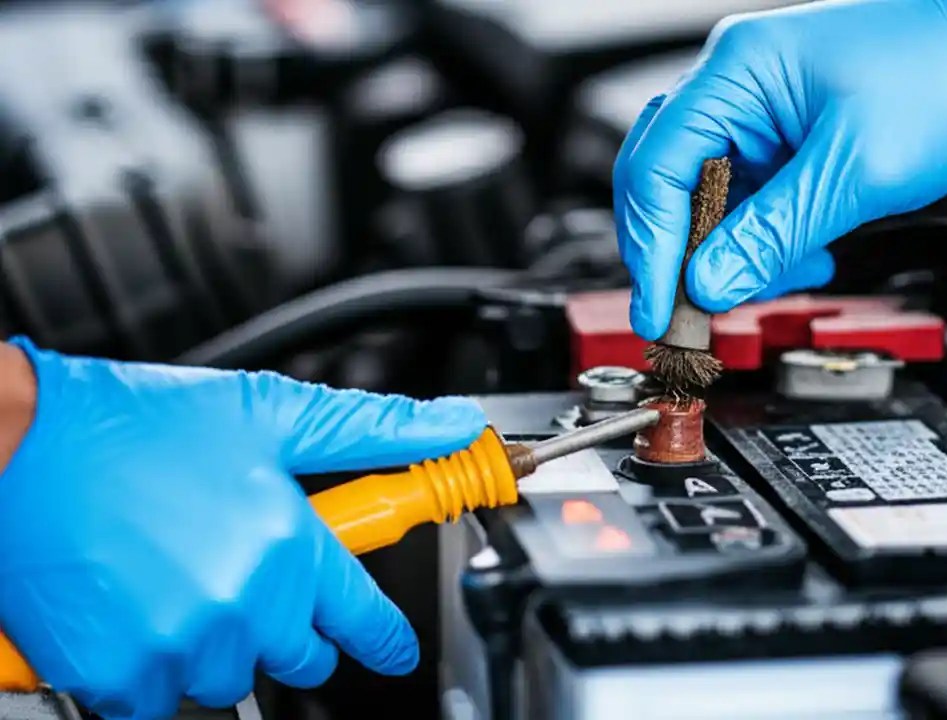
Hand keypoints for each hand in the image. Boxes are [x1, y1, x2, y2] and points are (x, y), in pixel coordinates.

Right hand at [0, 337, 485, 718]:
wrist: (14, 446)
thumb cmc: (135, 424)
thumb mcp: (270, 412)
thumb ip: (376, 430)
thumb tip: (456, 427)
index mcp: (289, 546)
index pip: (364, 620)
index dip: (384, 635)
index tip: (392, 647)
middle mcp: (240, 606)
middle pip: (299, 657)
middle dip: (289, 624)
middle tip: (250, 573)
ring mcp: (175, 649)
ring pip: (227, 678)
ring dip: (217, 643)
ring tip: (179, 576)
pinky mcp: (111, 675)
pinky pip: (154, 699)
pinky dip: (152, 665)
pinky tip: (137, 606)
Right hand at [613, 0, 946, 339]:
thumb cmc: (944, 72)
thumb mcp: (855, 171)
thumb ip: (773, 233)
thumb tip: (710, 284)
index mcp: (736, 72)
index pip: (657, 169)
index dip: (651, 251)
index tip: (659, 312)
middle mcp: (734, 84)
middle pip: (666, 182)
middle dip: (680, 255)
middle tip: (689, 316)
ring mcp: (756, 108)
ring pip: (705, 196)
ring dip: (728, 251)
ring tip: (771, 280)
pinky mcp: (781, 133)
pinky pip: (746, 195)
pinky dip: (761, 236)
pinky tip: (798, 256)